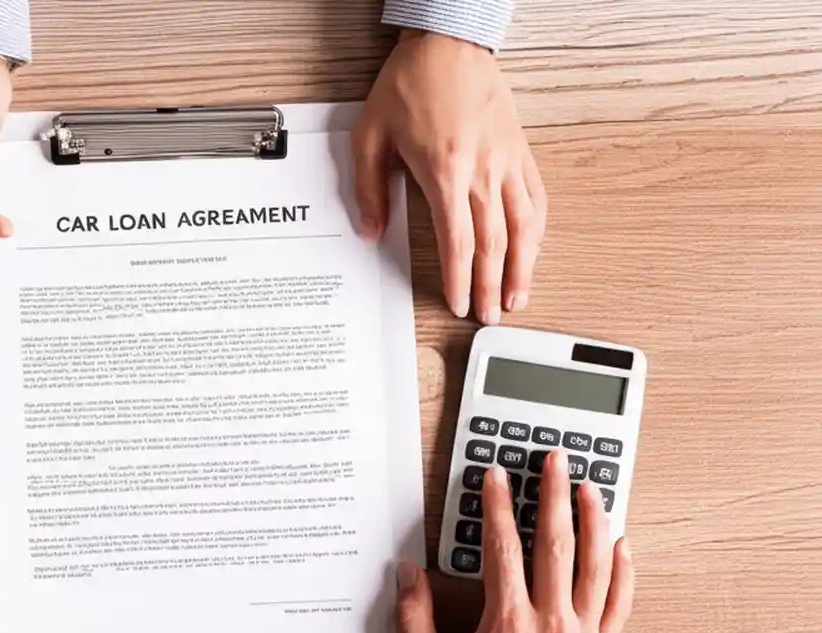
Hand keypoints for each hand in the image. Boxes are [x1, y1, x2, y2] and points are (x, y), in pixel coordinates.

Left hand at [354, 30, 546, 324]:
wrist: (447, 44)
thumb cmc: (410, 84)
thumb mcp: (371, 136)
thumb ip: (368, 188)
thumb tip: (370, 230)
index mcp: (445, 171)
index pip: (458, 241)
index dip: (460, 279)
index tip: (459, 303)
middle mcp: (482, 170)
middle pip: (494, 243)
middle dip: (492, 286)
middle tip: (489, 315)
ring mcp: (507, 161)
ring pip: (523, 226)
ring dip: (523, 267)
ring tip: (518, 297)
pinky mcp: (520, 150)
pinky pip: (536, 197)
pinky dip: (537, 230)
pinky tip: (534, 250)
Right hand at [395, 452, 633, 632]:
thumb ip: (413, 621)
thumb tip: (407, 575)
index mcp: (507, 626)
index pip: (502, 548)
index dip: (497, 506)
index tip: (495, 477)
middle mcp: (551, 626)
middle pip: (557, 544)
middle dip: (554, 495)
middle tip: (555, 461)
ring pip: (596, 567)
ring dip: (595, 522)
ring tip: (591, 489)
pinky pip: (619, 606)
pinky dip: (624, 572)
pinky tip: (623, 548)